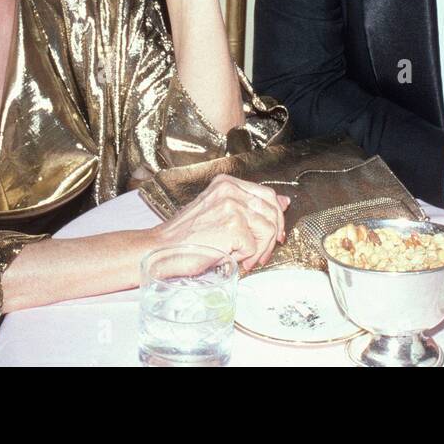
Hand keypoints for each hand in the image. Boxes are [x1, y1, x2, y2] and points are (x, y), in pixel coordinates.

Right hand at [151, 174, 290, 271]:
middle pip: (272, 211)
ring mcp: (232, 206)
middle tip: (260, 254)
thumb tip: (283, 202)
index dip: (276, 216)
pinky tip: (233, 261)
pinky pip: (255, 246)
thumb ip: (248, 205)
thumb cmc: (186, 237)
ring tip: (244, 260)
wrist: (160, 249)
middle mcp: (230, 189)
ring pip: (268, 230)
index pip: (267, 194)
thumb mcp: (218, 212)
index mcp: (226, 183)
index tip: (276, 234)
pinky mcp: (232, 225)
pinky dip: (247, 259)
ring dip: (259, 251)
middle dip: (272, 237)